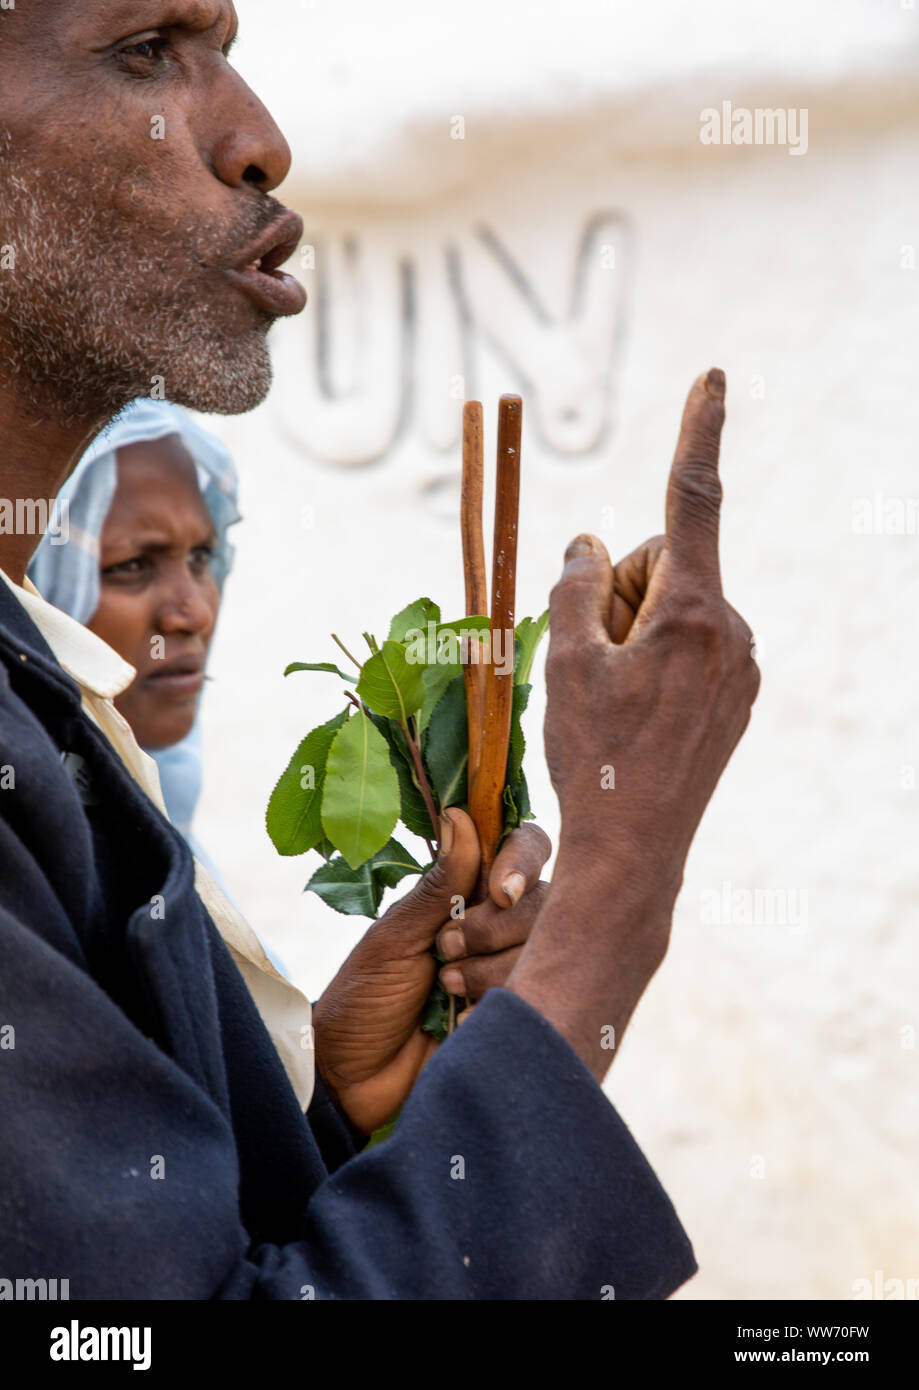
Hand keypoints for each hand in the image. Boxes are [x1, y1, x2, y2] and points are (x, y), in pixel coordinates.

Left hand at [312, 811, 550, 1135]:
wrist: (355, 1081)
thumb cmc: (364, 1000)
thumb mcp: (395, 938)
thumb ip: (439, 886)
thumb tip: (461, 815)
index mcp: (467, 893)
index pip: (521, 849)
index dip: (521, 861)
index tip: (501, 891)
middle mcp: (499, 925)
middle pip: (542, 900)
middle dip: (494, 928)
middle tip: (445, 950)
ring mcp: (513, 968)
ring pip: (544, 948)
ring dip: (490, 970)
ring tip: (446, 989)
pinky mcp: (520, 1012)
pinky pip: (540, 994)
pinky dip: (498, 1002)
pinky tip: (464, 1018)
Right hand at [544, 367, 759, 907]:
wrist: (635, 852)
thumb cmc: (594, 757)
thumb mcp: (566, 662)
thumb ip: (574, 587)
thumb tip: (586, 545)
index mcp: (695, 613)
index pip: (693, 502)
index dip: (697, 433)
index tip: (714, 378)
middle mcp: (732, 632)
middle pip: (663, 563)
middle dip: (619, 591)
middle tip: (592, 659)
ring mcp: (741, 667)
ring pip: (674, 606)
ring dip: (633, 630)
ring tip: (612, 698)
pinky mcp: (738, 695)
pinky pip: (691, 644)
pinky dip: (656, 656)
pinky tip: (636, 713)